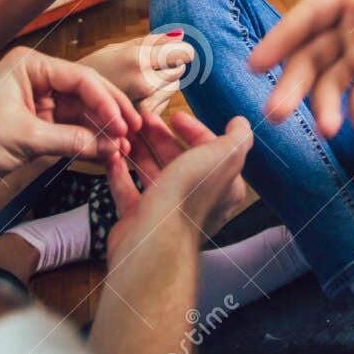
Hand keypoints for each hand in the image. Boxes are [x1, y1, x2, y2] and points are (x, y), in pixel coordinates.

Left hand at [0, 46, 139, 198]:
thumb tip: (111, 146)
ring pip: (79, 114)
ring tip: (122, 148)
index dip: (107, 102)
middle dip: (109, 114)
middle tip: (134, 134)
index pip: (80, 78)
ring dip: (100, 131)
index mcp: (29, 66)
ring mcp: (34, 104)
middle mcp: (34, 79)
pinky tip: (103, 153)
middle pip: (85, 94)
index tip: (124, 126)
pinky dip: (84, 142)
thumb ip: (70, 141)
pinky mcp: (32, 127)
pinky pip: (67, 131)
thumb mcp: (23, 140)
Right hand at [81, 33, 194, 113]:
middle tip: (148, 66)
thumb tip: (181, 34)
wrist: (72, 99)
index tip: (176, 51)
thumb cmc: (97, 67)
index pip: (182, 53)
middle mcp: (143, 82)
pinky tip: (136, 96)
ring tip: (138, 82)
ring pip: (173, 87)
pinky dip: (156, 99)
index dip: (181, 51)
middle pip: (179, 70)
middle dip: (169, 66)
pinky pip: (164, 103)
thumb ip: (153, 41)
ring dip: (163, 84)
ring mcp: (143, 103)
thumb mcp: (120, 47)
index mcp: (137, 58)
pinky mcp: (142, 120)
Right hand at [105, 111, 251, 258]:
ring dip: (138, 150)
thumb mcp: (225, 156)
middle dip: (160, 136)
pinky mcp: (139, 219)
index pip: (210, 150)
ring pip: (152, 173)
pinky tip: (112, 155)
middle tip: (141, 119)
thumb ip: (239, 137)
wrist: (154, 237)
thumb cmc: (190, 194)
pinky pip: (127, 191)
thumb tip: (241, 123)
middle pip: (178, 159)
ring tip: (124, 131)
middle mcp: (196, 199)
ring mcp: (166, 210)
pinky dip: (119, 172)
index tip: (174, 116)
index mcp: (221, 185)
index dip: (193, 129)